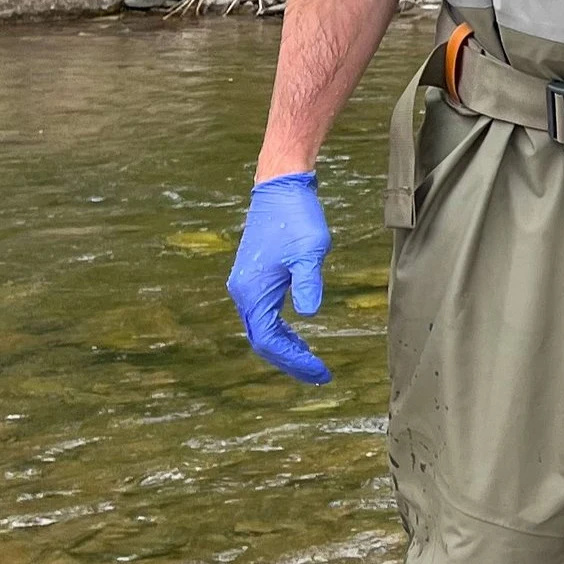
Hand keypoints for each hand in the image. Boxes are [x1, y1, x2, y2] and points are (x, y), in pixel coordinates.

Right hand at [227, 172, 332, 383]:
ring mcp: (246, 284)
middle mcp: (243, 292)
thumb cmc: (297, 217)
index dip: (294, 360)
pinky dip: (280, 331)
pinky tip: (298, 336)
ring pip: (261, 329)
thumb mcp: (310, 251)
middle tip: (319, 375)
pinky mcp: (253, 277)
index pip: (269, 340)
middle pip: (262, 340)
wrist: (280, 189)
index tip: (321, 372)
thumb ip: (308, 283)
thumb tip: (309, 314)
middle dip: (290, 360)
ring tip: (311, 361)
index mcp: (253, 291)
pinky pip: (262, 315)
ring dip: (285, 347)